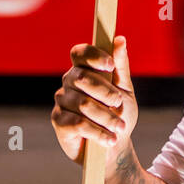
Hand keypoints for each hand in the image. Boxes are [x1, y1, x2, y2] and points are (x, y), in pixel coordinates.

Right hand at [51, 35, 137, 169]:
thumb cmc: (120, 112)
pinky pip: (78, 123)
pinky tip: (109, 139)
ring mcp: (62, 100)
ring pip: (83, 103)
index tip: (110, 65)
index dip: (93, 56)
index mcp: (85, 68)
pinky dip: (97, 132)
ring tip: (119, 127)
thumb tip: (119, 39)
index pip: (80, 52)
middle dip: (105, 91)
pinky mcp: (58, 121)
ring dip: (105, 116)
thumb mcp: (125, 88)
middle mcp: (69, 81)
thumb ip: (121, 65)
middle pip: (82, 78)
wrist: (115, 144)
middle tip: (119, 103)